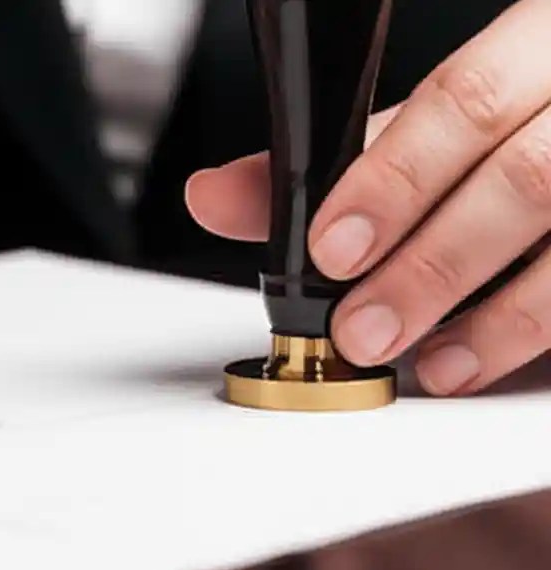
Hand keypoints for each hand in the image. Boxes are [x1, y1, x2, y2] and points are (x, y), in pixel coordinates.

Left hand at [186, 0, 550, 396]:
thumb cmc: (522, 118)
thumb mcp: (439, 123)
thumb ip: (346, 158)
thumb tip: (217, 198)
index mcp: (539, 44)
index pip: (465, 101)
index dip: (393, 179)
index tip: (332, 246)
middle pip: (524, 179)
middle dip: (430, 264)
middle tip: (361, 326)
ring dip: (491, 317)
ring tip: (422, 358)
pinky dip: (527, 332)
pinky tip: (473, 359)